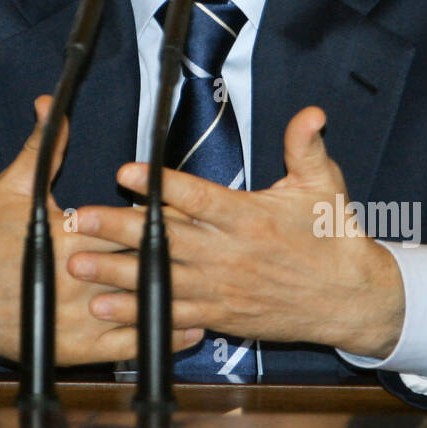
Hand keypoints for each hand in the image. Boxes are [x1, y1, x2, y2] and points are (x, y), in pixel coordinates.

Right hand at [0, 96, 202, 364]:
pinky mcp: (77, 349)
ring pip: (139, 306)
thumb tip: (48, 104)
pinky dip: (162, 335)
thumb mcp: (10, 188)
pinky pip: (128, 345)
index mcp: (64, 236)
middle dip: (171, 255)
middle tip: (212, 248)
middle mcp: (75, 279)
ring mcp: (78, 318)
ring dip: (176, 296)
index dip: (154, 217)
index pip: (121, 224)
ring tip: (215, 287)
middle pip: (137, 264)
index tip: (181, 210)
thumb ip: (40, 147)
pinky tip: (190, 326)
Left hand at [67, 106, 405, 357]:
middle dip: (118, 229)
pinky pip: (172, 314)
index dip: (160, 185)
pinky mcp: (220, 315)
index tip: (125, 172)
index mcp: (250, 218)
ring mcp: (222, 288)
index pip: (197, 198)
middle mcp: (230, 255)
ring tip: (76, 265)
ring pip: (161, 279)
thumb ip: (306, 147)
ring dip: (116, 273)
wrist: (350, 299)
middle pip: (165, 239)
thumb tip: (310, 112)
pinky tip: (104, 308)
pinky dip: (138, 313)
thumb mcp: (325, 186)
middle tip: (80, 219)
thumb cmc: (333, 237)